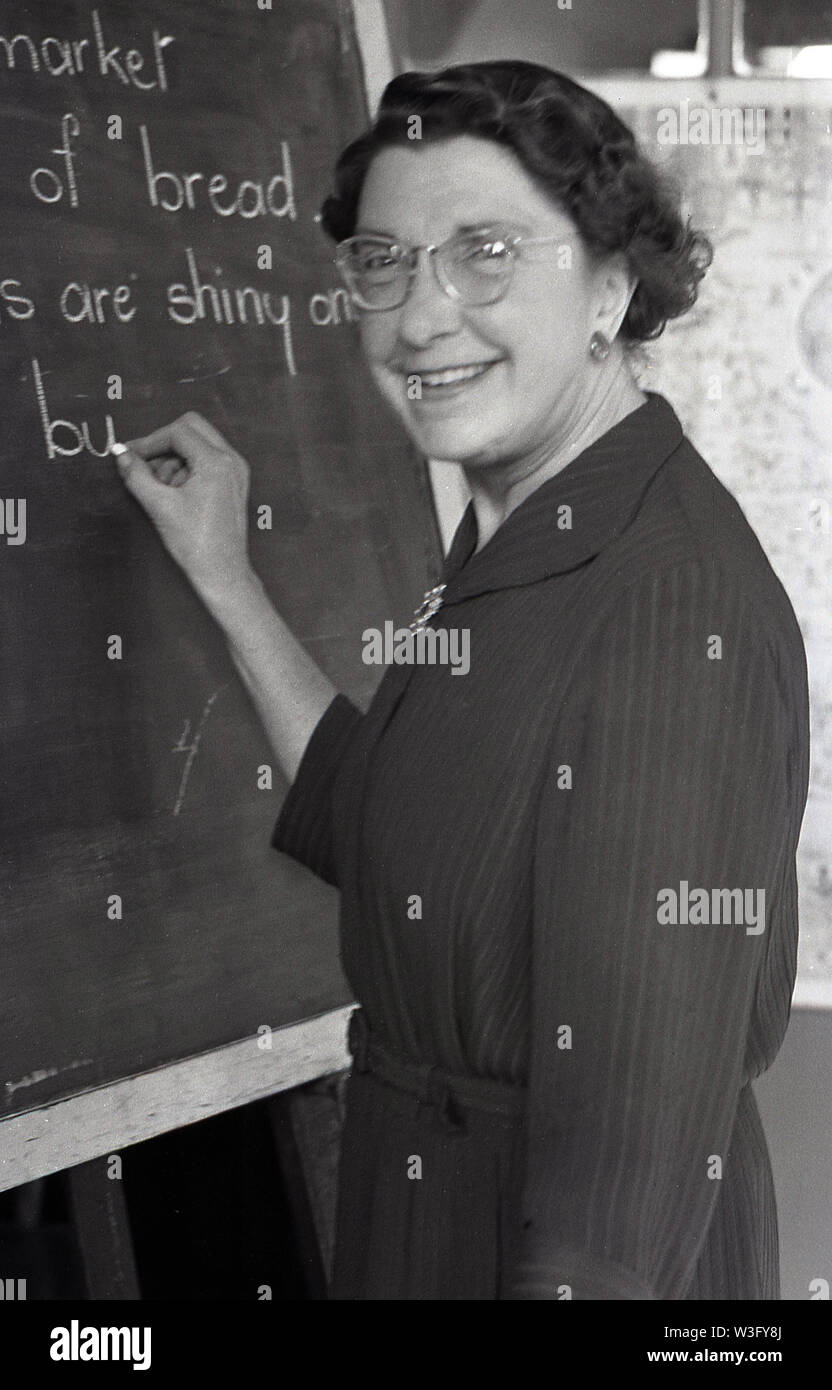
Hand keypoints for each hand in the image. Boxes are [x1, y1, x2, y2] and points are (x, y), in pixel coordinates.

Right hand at [115, 412, 253, 598]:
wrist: (222, 573)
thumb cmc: (197, 544)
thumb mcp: (159, 506)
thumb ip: (136, 475)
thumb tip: (122, 455)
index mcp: (217, 462)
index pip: (178, 432)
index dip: (149, 441)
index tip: (130, 455)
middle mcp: (232, 461)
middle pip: (192, 428)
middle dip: (163, 444)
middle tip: (145, 465)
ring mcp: (236, 472)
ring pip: (198, 444)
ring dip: (173, 459)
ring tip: (160, 489)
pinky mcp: (233, 484)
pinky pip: (206, 462)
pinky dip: (186, 469)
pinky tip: (174, 493)